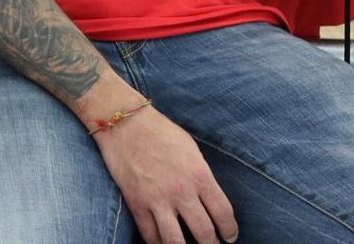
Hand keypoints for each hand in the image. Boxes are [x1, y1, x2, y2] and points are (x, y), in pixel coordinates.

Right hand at [92, 106, 237, 242]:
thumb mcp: (191, 149)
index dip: (230, 231)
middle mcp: (181, 191)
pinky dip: (158, 243)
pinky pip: (150, 235)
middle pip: (204, 233)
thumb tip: (209, 199)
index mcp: (199, 175)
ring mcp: (157, 199)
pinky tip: (163, 242)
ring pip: (176, 242)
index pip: (224, 214)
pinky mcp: (136, 203)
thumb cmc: (159, 131)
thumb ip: (201, 175)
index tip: (230, 237)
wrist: (123, 122)